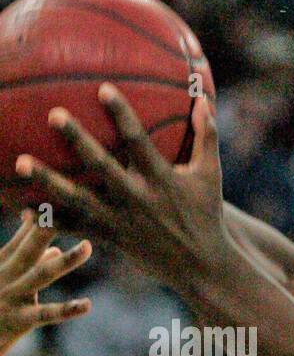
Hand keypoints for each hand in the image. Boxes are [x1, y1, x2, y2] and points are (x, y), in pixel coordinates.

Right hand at [0, 211, 91, 355]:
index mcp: (4, 263)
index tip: (59, 193)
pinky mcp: (18, 320)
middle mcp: (8, 275)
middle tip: (74, 204)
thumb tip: (54, 250)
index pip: (27, 234)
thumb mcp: (3, 280)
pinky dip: (67, 309)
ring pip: (42, 275)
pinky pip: (46, 315)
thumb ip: (27, 263)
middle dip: (51, 226)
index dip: (43, 215)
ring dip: (66, 261)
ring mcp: (13, 296)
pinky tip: (88, 305)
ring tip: (88, 247)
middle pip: (32, 245)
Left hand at [14, 86, 232, 292]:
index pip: (139, 142)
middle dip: (79, 140)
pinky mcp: (113, 238)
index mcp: (162, 180)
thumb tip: (202, 99)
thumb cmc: (206, 214)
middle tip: (55, 115)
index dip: (122, 115)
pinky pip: (78, 227)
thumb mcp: (211, 175)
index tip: (103, 89)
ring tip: (20, 163)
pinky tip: (25, 209)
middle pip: (102, 166)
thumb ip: (206, 136)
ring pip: (79, 198)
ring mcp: (122, 220)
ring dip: (48, 181)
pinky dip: (53, 220)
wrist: (202, 266)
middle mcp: (139, 198)